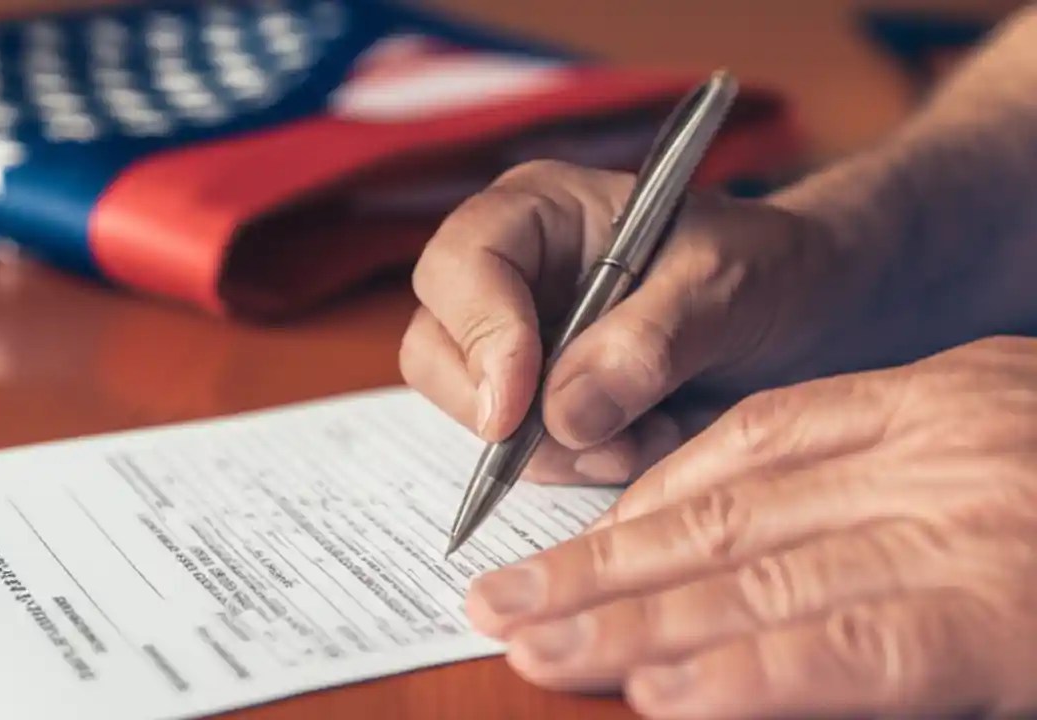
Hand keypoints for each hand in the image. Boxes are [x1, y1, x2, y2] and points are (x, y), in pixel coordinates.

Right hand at [400, 160, 857, 486]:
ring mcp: (520, 343)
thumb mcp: (728, 285)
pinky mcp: (540, 403)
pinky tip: (649, 444)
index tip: (518, 408)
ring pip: (476, 413)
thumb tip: (562, 415)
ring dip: (559, 450)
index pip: (461, 264)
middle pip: (437, 348)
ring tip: (654, 435)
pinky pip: (523, 453)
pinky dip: (581, 465)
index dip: (479, 337)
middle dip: (511, 412)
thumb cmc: (773, 268)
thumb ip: (648, 341)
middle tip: (600, 440)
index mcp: (541, 212)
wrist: (812, 312)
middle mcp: (511, 275)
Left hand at [465, 336, 1036, 718]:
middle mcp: (942, 451)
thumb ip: (886, 479)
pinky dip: (747, 673)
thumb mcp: (997, 447)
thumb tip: (758, 544)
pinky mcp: (1009, 625)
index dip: (643, 501)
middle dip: (599, 564)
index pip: (748, 447)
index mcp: (937, 399)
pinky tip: (658, 693)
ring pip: (757, 578)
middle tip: (497, 598)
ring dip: (630, 620)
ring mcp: (976, 532)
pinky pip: (850, 652)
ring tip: (531, 647)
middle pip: (722, 512)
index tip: (569, 545)